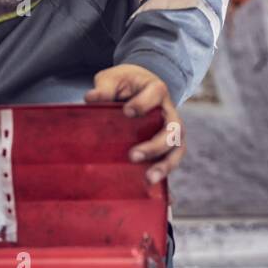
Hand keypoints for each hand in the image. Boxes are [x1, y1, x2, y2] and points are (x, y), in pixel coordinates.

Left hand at [86, 64, 183, 183]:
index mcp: (157, 90)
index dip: (143, 104)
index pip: (156, 95)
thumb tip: (91, 98)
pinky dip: (165, 175)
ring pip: (177, 149)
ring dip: (165, 165)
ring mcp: (172, 131)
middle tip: (133, 156)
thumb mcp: (114, 78)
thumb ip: (105, 87)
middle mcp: (170, 112)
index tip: (126, 112)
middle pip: (173, 129)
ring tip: (149, 179)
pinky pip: (171, 161)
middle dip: (155, 145)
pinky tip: (154, 189)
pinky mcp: (168, 146)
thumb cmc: (126, 83)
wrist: (140, 87)